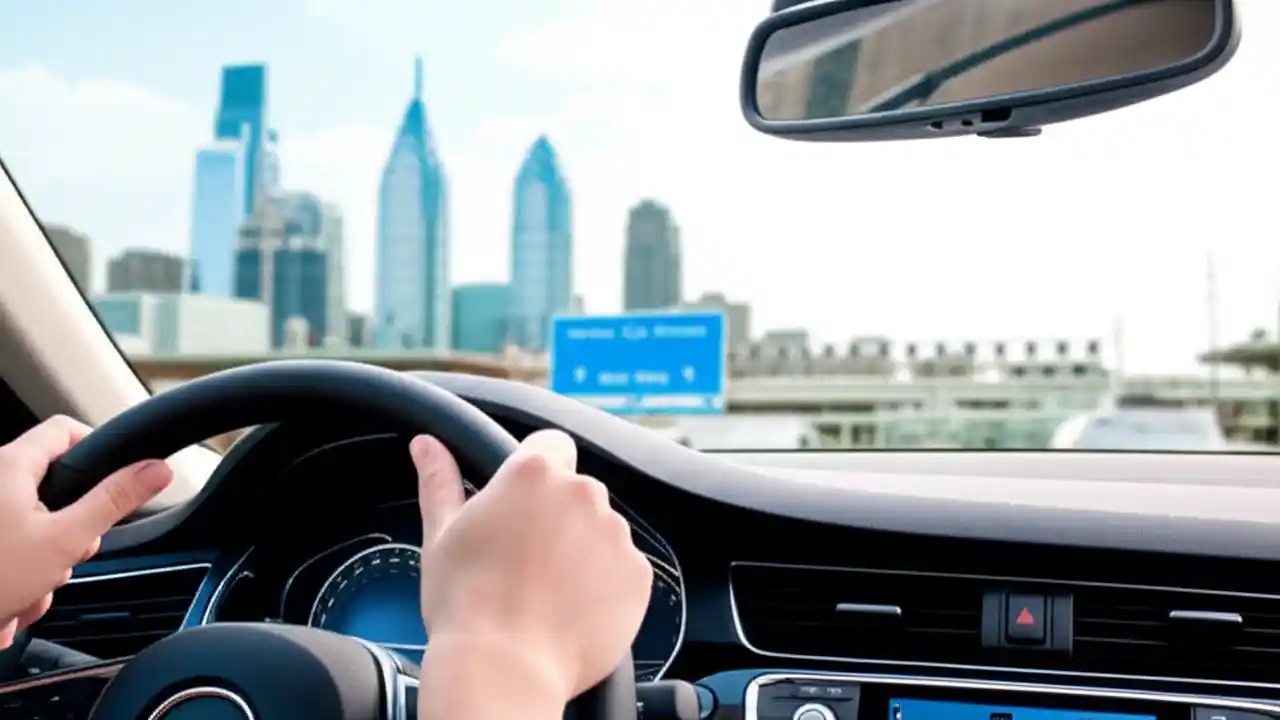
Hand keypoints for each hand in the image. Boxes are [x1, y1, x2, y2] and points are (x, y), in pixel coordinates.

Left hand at [0, 416, 172, 648]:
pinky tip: (9, 602)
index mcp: (9, 465)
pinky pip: (7, 547)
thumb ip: (114, 499)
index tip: (115, 481)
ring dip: (40, 564)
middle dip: (67, 532)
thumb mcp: (65, 540)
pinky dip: (15, 574)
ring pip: (30, 527)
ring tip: (28, 593)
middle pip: (52, 489)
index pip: (66, 431)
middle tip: (68, 556)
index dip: (98, 451)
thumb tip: (156, 469)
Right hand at [411, 429, 652, 714]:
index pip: (550, 444)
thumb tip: (427, 445)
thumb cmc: (465, 604)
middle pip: (577, 490)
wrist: (504, 669)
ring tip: (547, 589)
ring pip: (602, 528)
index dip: (536, 471)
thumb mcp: (441, 536)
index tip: (521, 503)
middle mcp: (582, 494)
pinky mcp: (638, 575)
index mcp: (533, 473)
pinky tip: (571, 608)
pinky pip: (623, 568)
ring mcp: (615, 534)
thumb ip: (440, 482)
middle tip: (526, 555)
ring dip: (583, 547)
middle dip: (557, 513)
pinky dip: (605, 583)